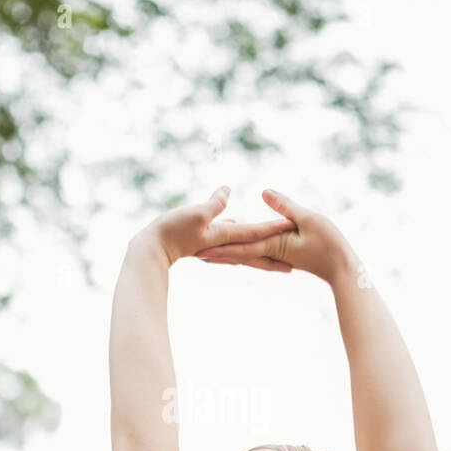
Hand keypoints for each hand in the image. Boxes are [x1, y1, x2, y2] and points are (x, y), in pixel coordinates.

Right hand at [144, 185, 294, 267]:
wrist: (152, 249)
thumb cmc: (172, 230)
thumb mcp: (194, 213)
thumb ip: (213, 203)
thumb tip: (228, 189)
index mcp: (225, 236)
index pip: (256, 232)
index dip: (275, 228)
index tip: (294, 227)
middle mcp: (224, 245)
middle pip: (256, 250)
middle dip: (277, 254)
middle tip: (298, 261)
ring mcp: (216, 246)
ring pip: (245, 249)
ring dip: (262, 253)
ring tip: (278, 256)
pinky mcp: (207, 243)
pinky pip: (231, 243)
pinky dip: (241, 242)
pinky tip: (239, 228)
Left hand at [195, 188, 357, 284]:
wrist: (343, 270)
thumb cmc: (330, 244)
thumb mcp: (308, 219)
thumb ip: (284, 206)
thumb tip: (263, 192)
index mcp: (272, 245)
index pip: (239, 246)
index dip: (218, 247)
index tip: (197, 248)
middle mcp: (270, 252)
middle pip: (237, 253)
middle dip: (215, 254)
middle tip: (193, 254)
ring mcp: (276, 256)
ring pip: (245, 255)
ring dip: (226, 255)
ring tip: (207, 254)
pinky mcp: (282, 255)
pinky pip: (258, 254)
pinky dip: (243, 253)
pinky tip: (238, 251)